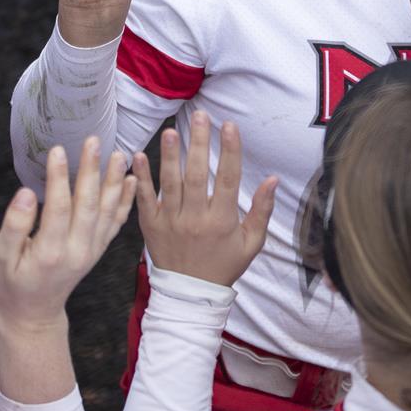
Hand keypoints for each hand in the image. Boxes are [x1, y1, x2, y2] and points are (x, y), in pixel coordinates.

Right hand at [0, 137, 135, 327]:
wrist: (33, 312)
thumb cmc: (10, 282)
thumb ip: (14, 226)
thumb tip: (26, 193)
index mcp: (49, 252)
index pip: (58, 207)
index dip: (58, 178)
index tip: (58, 149)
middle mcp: (77, 251)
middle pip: (88, 204)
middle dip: (91, 170)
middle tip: (93, 141)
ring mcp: (91, 251)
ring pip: (108, 212)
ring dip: (114, 181)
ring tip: (118, 153)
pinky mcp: (98, 250)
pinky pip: (116, 223)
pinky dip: (125, 201)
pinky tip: (131, 180)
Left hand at [134, 111, 276, 287]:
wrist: (190, 294)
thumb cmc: (224, 266)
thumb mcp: (251, 243)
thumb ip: (262, 211)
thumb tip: (273, 180)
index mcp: (222, 221)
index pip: (229, 179)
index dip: (230, 150)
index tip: (229, 126)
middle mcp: (196, 219)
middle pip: (198, 175)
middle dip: (200, 143)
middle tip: (200, 116)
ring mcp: (171, 222)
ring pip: (171, 183)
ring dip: (170, 155)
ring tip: (170, 131)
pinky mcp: (151, 226)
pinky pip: (145, 199)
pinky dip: (141, 178)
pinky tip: (137, 156)